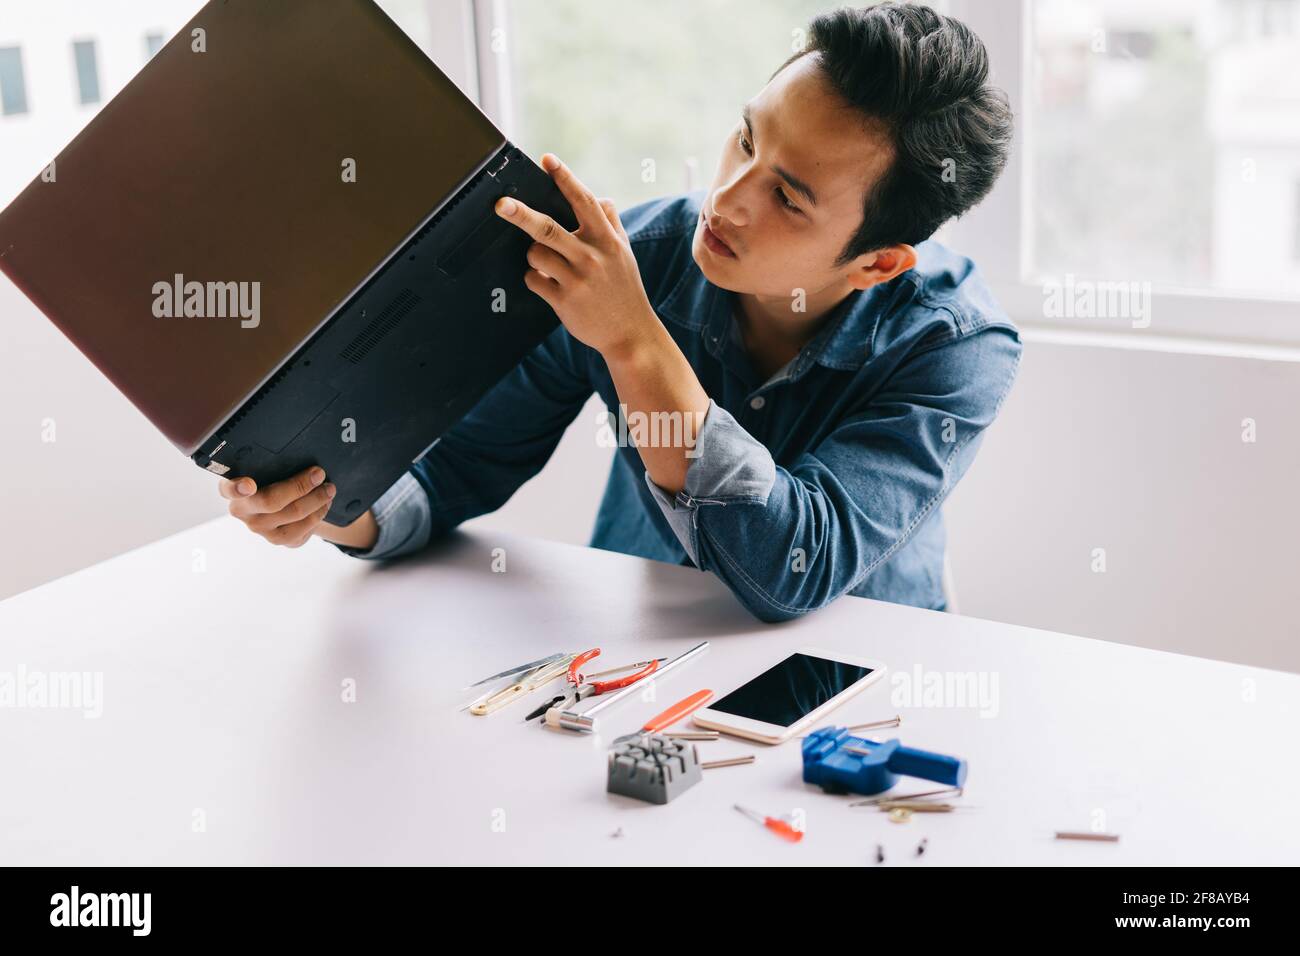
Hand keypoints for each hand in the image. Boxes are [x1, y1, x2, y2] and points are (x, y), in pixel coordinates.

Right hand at [220, 465, 343, 548]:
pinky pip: (302, 528)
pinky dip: (319, 513)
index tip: (249, 485)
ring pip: (293, 514)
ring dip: (317, 499)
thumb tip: (300, 451)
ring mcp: (258, 528)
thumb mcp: (266, 468)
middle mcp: (242, 510)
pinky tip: (325, 504)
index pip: (229, 489)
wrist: (281, 505)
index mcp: (232, 488)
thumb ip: (272, 463)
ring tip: (329, 488)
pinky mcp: (276, 540)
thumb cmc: (272, 478)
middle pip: (271, 501)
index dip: (237, 488)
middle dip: (300, 486)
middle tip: (319, 474)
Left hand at [496, 153, 657, 360]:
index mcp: (606, 240)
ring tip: (547, 263)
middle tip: (501, 204)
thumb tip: (600, 198)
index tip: (547, 160)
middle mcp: (591, 257)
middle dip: (521, 214)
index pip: (583, 201)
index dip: (564, 178)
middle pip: (548, 228)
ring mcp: (577, 280)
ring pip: (535, 254)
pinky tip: (547, 284)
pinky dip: (534, 278)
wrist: (630, 334)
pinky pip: (534, 280)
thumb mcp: (624, 253)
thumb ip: (611, 223)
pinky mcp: (564, 301)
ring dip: (533, 255)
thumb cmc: (625, 289)